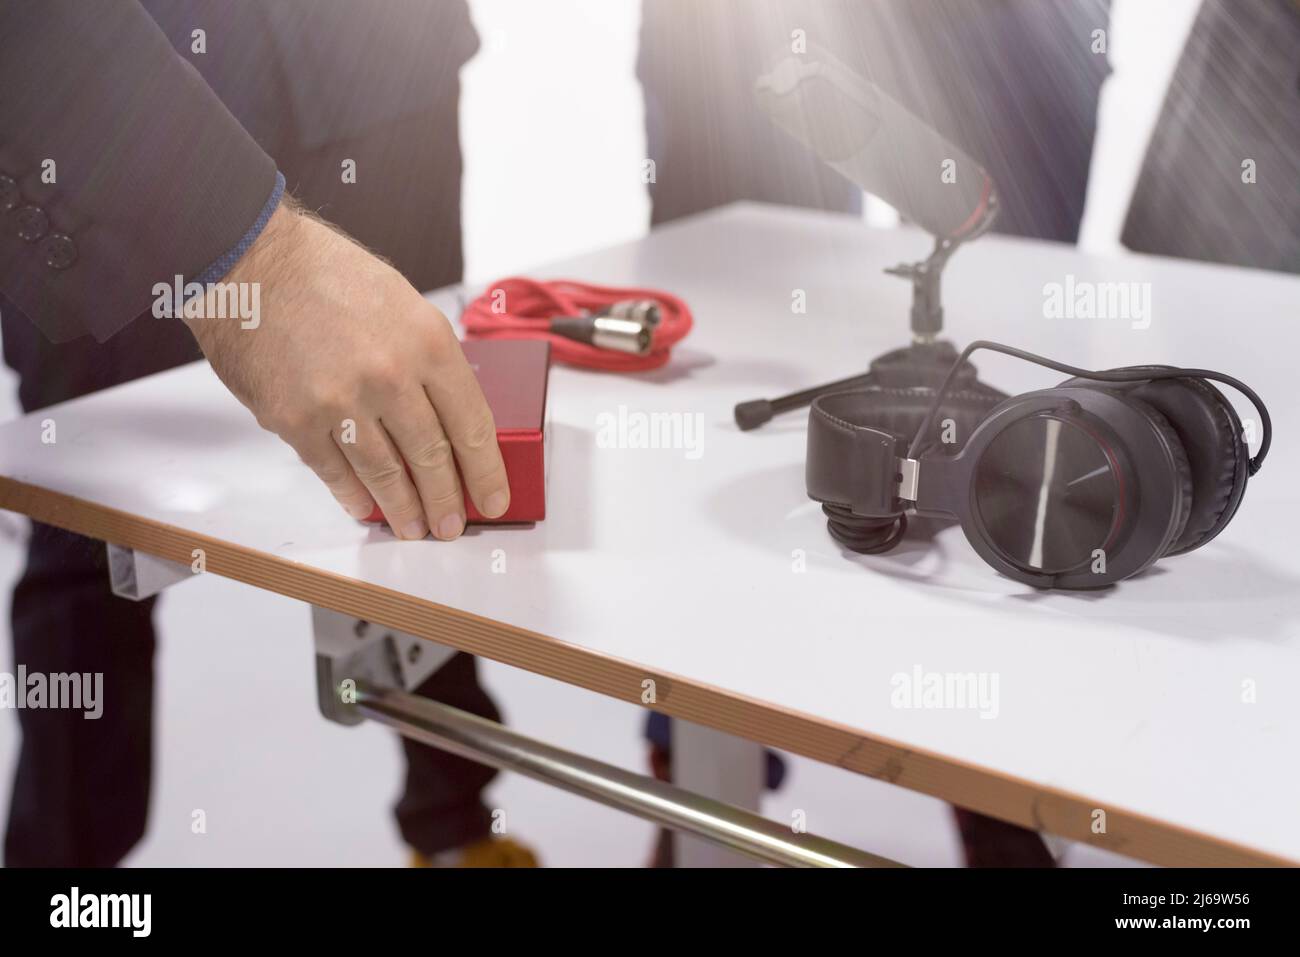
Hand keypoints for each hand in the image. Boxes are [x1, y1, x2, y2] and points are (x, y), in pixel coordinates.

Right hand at [184, 199, 509, 539]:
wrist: (248, 258)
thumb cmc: (326, 273)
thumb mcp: (402, 303)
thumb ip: (428, 359)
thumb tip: (448, 417)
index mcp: (428, 341)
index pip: (473, 424)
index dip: (487, 472)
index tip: (494, 499)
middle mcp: (390, 374)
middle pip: (432, 457)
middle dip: (448, 501)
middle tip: (452, 525)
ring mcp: (341, 400)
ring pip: (385, 473)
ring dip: (404, 509)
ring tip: (415, 529)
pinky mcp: (295, 419)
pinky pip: (334, 471)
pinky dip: (353, 495)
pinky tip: (366, 508)